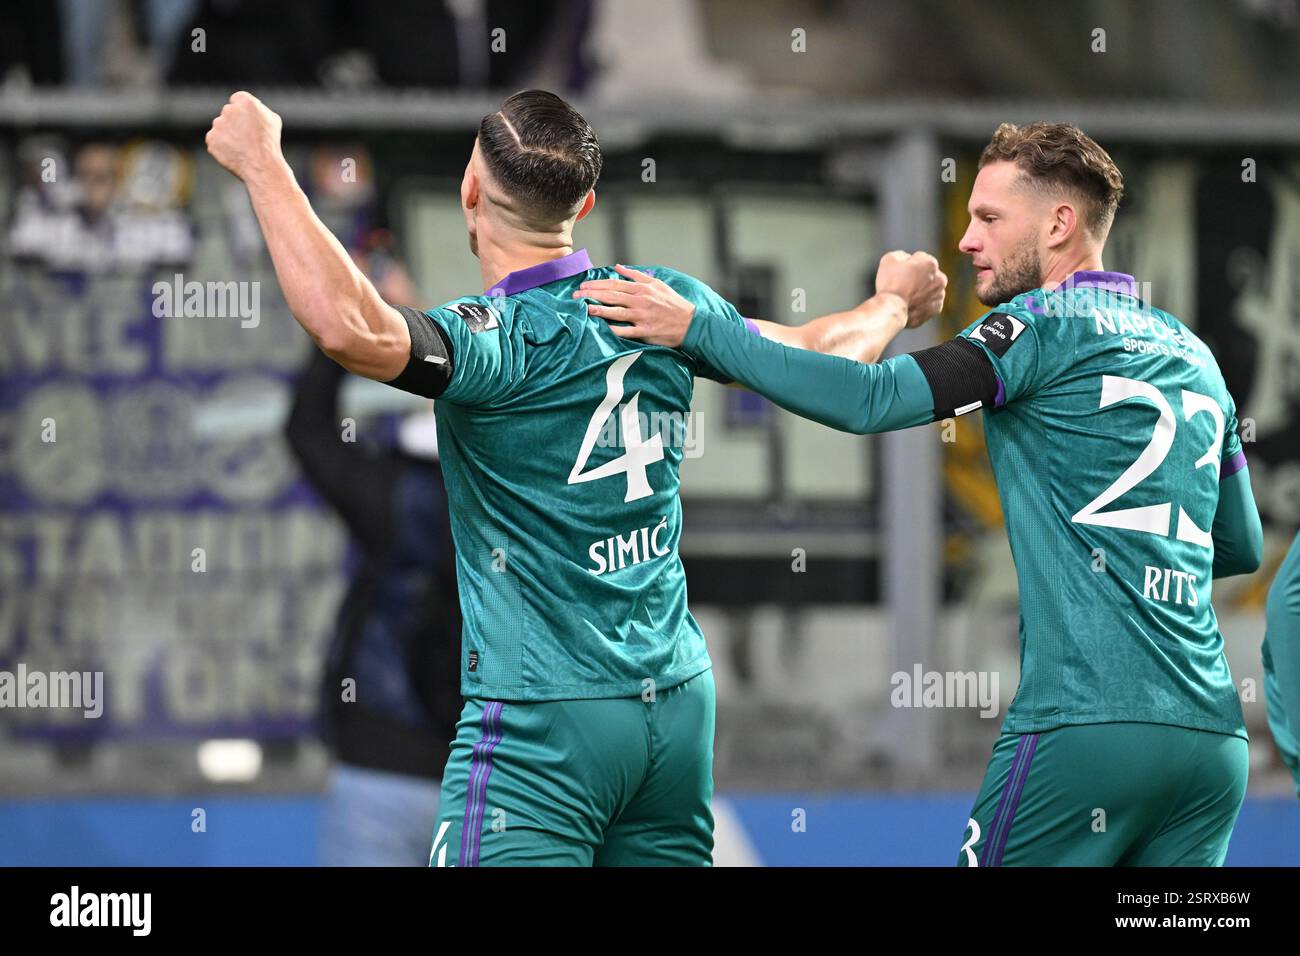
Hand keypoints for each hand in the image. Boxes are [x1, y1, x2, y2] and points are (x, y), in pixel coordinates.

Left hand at [205, 91, 284, 183]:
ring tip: (242, 147)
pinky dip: (222, 146)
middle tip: (246, 138)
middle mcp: (229, 110)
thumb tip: (252, 109)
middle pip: (228, 112)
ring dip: (228, 134)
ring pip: (220, 126)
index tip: (247, 121)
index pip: (237, 99)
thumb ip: (259, 110)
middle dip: (235, 122)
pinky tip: (234, 153)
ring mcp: (218, 124)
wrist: (261, 166)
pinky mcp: (211, 138)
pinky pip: (214, 140)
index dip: (243, 111)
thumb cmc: (269, 144)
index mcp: (246, 102)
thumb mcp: (273, 121)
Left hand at [574, 265, 694, 347]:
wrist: (690, 322)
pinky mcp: (646, 331)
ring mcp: (643, 316)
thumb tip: (619, 267)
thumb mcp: (657, 284)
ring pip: (617, 311)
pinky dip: (615, 329)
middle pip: (612, 296)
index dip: (597, 284)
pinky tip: (603, 328)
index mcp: (642, 289)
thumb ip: (637, 275)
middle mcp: (641, 301)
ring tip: (585, 309)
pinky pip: (627, 331)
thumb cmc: (673, 304)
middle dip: (592, 295)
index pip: (615, 284)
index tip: (583, 286)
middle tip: (576, 296)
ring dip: (599, 310)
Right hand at [874, 250, 947, 327]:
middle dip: (919, 276)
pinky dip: (922, 303)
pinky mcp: (936, 308)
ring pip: (930, 288)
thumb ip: (902, 255)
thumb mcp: (890, 259)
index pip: (919, 259)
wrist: (892, 309)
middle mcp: (940, 278)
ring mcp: (939, 295)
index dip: (908, 265)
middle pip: (927, 274)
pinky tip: (911, 304)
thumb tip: (907, 258)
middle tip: (903, 285)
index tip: (900, 273)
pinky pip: (929, 302)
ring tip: (907, 296)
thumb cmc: (890, 283)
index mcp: (931, 263)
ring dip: (922, 290)